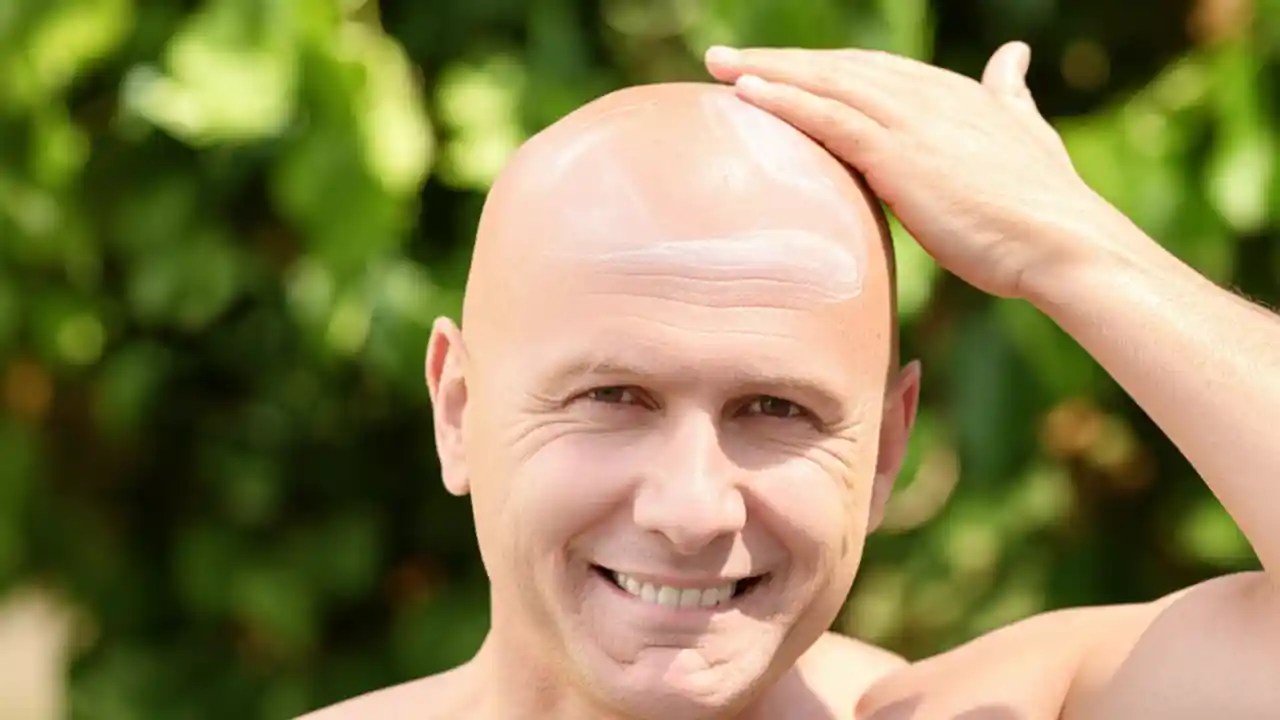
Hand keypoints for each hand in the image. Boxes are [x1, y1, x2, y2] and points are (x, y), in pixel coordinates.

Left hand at [705, 42, 1137, 299]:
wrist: (1065, 241)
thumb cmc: (1046, 204)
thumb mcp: (1027, 131)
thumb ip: (1009, 93)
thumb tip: (1013, 56)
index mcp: (949, 93)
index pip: (868, 73)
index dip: (819, 69)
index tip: (777, 68)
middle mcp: (925, 96)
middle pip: (836, 69)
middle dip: (778, 62)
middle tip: (723, 58)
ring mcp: (911, 122)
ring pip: (824, 84)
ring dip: (766, 71)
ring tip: (717, 66)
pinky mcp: (899, 154)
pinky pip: (829, 118)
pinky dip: (785, 101)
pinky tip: (746, 94)